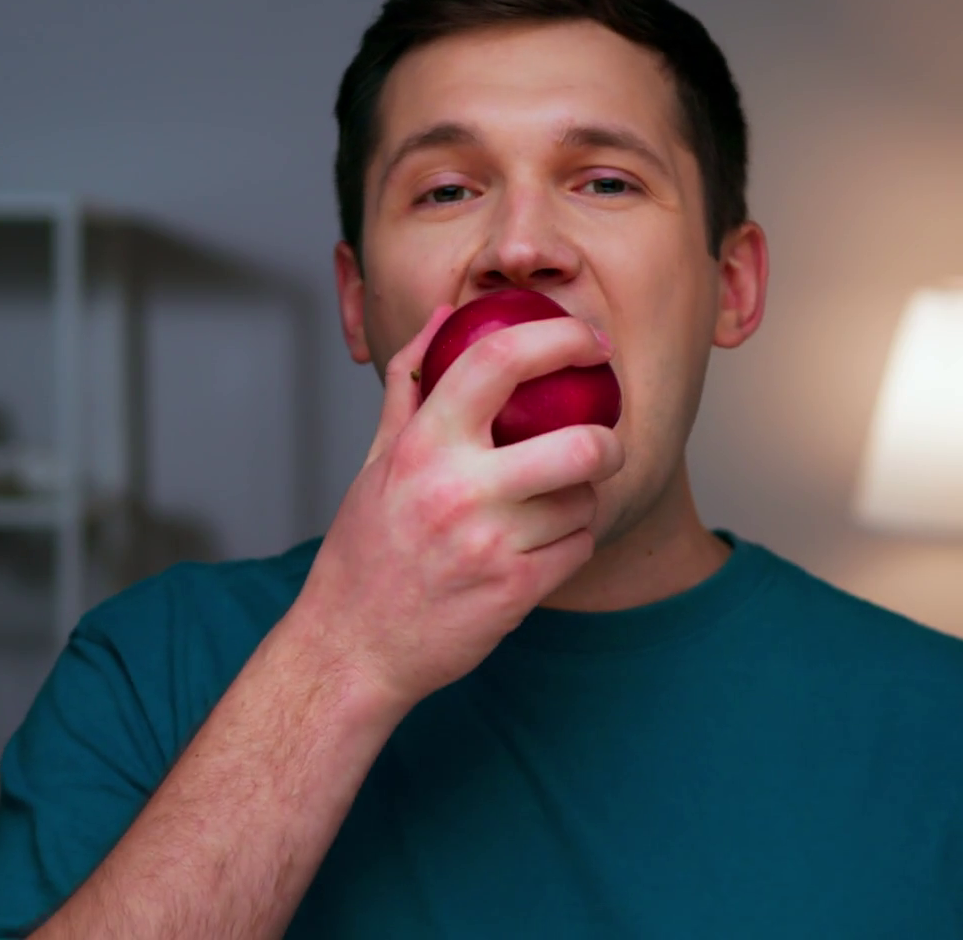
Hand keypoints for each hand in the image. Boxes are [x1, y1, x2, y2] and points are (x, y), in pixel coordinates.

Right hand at [289, 303, 624, 708]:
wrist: (353, 647)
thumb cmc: (366, 551)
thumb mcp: (377, 460)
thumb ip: (411, 383)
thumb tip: (446, 316)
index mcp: (423, 445)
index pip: (498, 359)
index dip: (560, 338)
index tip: (590, 341)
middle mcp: (458, 490)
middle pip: (580, 443)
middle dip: (608, 440)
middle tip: (603, 440)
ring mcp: (491, 544)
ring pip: (584, 500)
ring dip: (580, 499)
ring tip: (549, 504)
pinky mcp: (516, 592)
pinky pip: (579, 547)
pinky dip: (572, 541)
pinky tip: (542, 544)